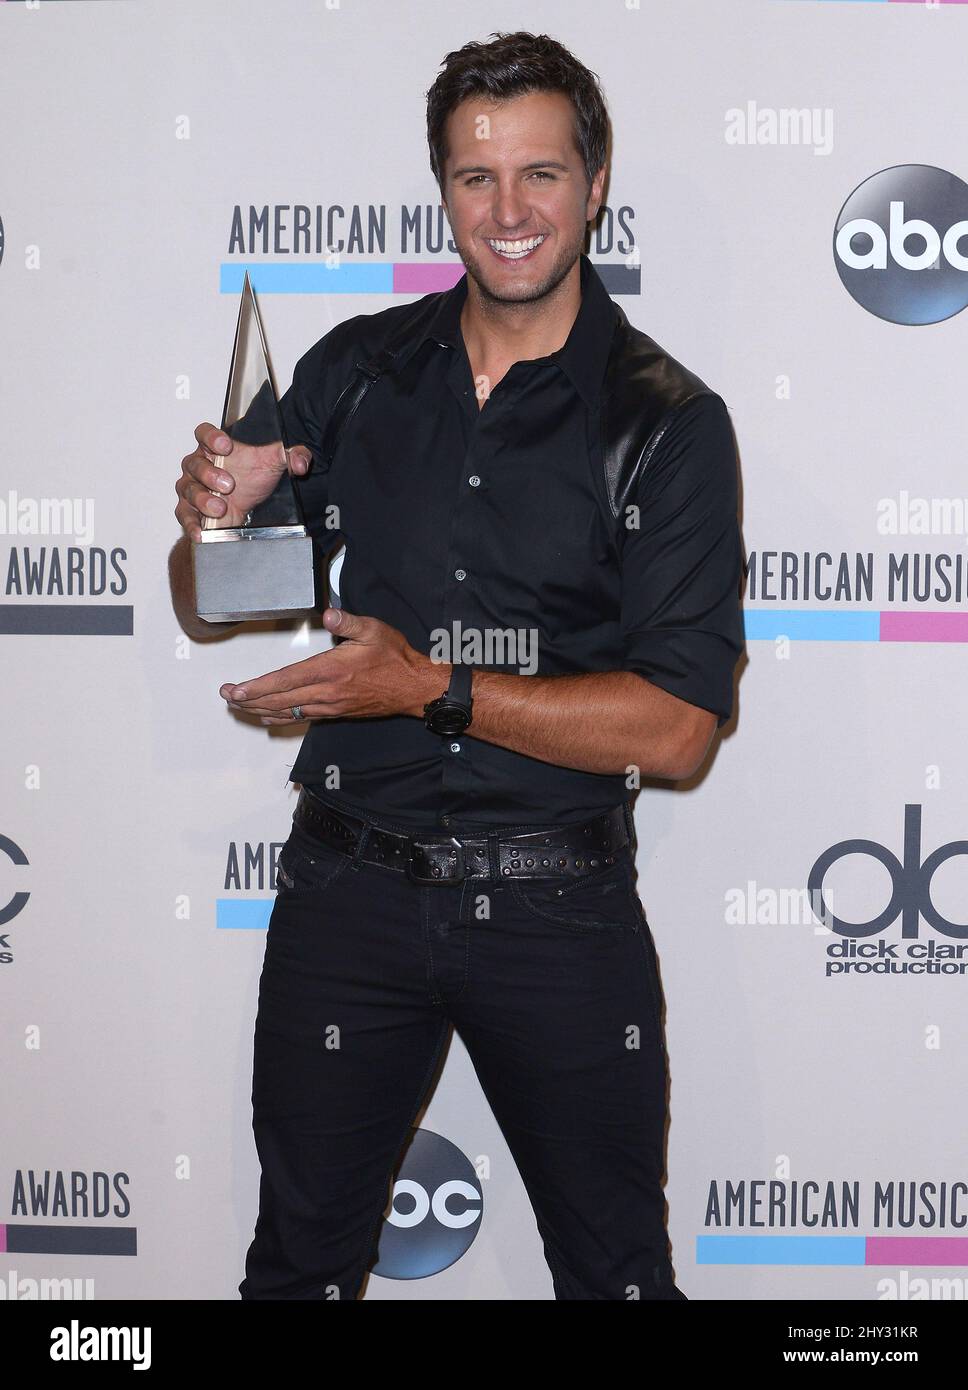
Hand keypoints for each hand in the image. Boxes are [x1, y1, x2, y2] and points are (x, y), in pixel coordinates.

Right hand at [174, 422, 312, 541]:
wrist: (249, 505)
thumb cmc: (253, 477)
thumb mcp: (274, 464)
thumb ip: (290, 456)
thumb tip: (301, 462)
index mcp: (213, 447)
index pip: (203, 433)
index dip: (211, 437)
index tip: (226, 445)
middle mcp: (198, 466)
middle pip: (194, 464)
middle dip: (209, 474)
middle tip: (229, 484)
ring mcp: (192, 488)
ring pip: (188, 490)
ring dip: (202, 499)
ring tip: (220, 507)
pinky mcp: (191, 511)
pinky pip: (185, 516)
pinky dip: (191, 525)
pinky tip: (201, 533)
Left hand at [218, 608, 441, 722]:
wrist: (413, 688)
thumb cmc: (394, 658)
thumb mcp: (374, 630)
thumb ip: (348, 621)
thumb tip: (328, 615)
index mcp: (331, 670)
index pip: (286, 680)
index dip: (257, 687)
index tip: (236, 690)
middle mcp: (326, 692)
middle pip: (279, 700)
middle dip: (249, 699)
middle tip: (226, 695)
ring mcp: (329, 706)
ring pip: (287, 711)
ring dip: (259, 709)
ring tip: (238, 706)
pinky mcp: (334, 713)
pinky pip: (300, 717)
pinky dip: (279, 718)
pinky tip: (266, 717)